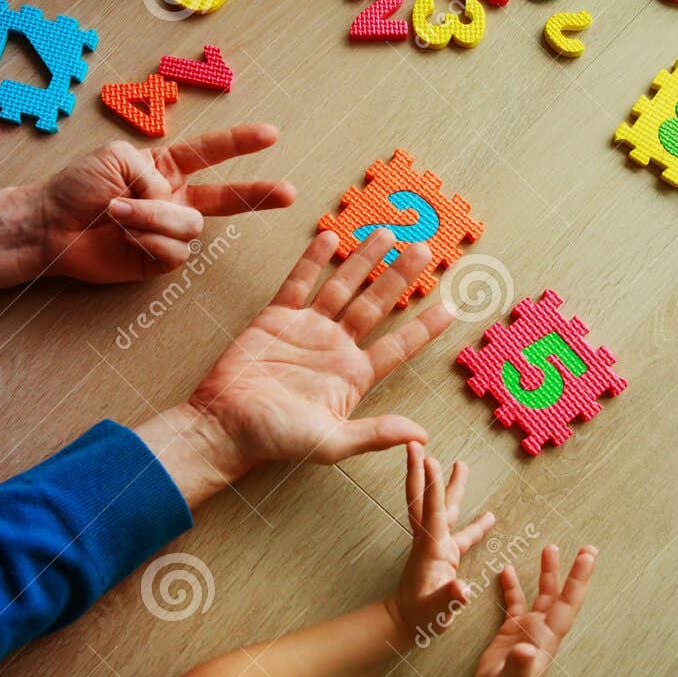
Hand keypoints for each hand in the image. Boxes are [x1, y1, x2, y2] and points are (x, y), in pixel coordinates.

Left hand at [0, 125, 294, 291]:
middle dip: (258, 194)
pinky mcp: (157, 261)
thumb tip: (170, 201)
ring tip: (118, 213)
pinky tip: (125, 234)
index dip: (240, 144)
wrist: (50, 226)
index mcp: (165, 169)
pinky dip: (147, 240)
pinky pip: (173, 250)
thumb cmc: (76, 187)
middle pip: (226, 198)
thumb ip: (153, 174)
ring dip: (152, 217)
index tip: (271, 134)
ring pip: (190, 226)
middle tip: (289, 192)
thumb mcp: (117, 158)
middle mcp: (174, 200)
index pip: (210, 153)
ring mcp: (168, 232)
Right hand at [184, 227, 452, 469]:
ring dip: (365, 261)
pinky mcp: (276, 318)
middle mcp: (336, 348)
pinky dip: (314, 260)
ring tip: (387, 233)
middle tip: (424, 250)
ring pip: (343, 287)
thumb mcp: (332, 443)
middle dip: (401, 278)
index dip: (425, 327)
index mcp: (354, 376)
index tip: (452, 308)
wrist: (225, 426)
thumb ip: (375, 434)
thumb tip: (420, 435)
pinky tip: (331, 239)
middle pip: (377, 305)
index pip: (398, 346)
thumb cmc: (276, 439)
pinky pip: (299, 283)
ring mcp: (308, 329)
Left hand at [384, 443, 494, 642]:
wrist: (406, 622)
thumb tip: (464, 589)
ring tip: (462, 463)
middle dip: (423, 471)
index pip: (432, 510)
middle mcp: (431, 539)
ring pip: (443, 508)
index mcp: (430, 547)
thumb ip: (450, 599)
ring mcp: (437, 544)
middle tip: (417, 443)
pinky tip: (490, 515)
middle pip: (427, 498)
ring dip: (450, 486)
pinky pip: (461, 532)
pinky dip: (475, 524)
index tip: (431, 458)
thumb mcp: (436, 611)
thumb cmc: (420, 617)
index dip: (433, 485)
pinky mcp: (444, 554)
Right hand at [469, 545, 596, 676]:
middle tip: (587, 547)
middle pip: (561, 595)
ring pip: (541, 596)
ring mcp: (528, 631)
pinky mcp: (511, 633)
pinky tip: (505, 571)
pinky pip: (515, 604)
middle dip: (572, 571)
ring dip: (546, 574)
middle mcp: (542, 631)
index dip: (578, 579)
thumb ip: (520, 666)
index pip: (567, 603)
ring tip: (548, 549)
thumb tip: (526, 649)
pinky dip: (512, 587)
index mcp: (546, 638)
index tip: (588, 555)